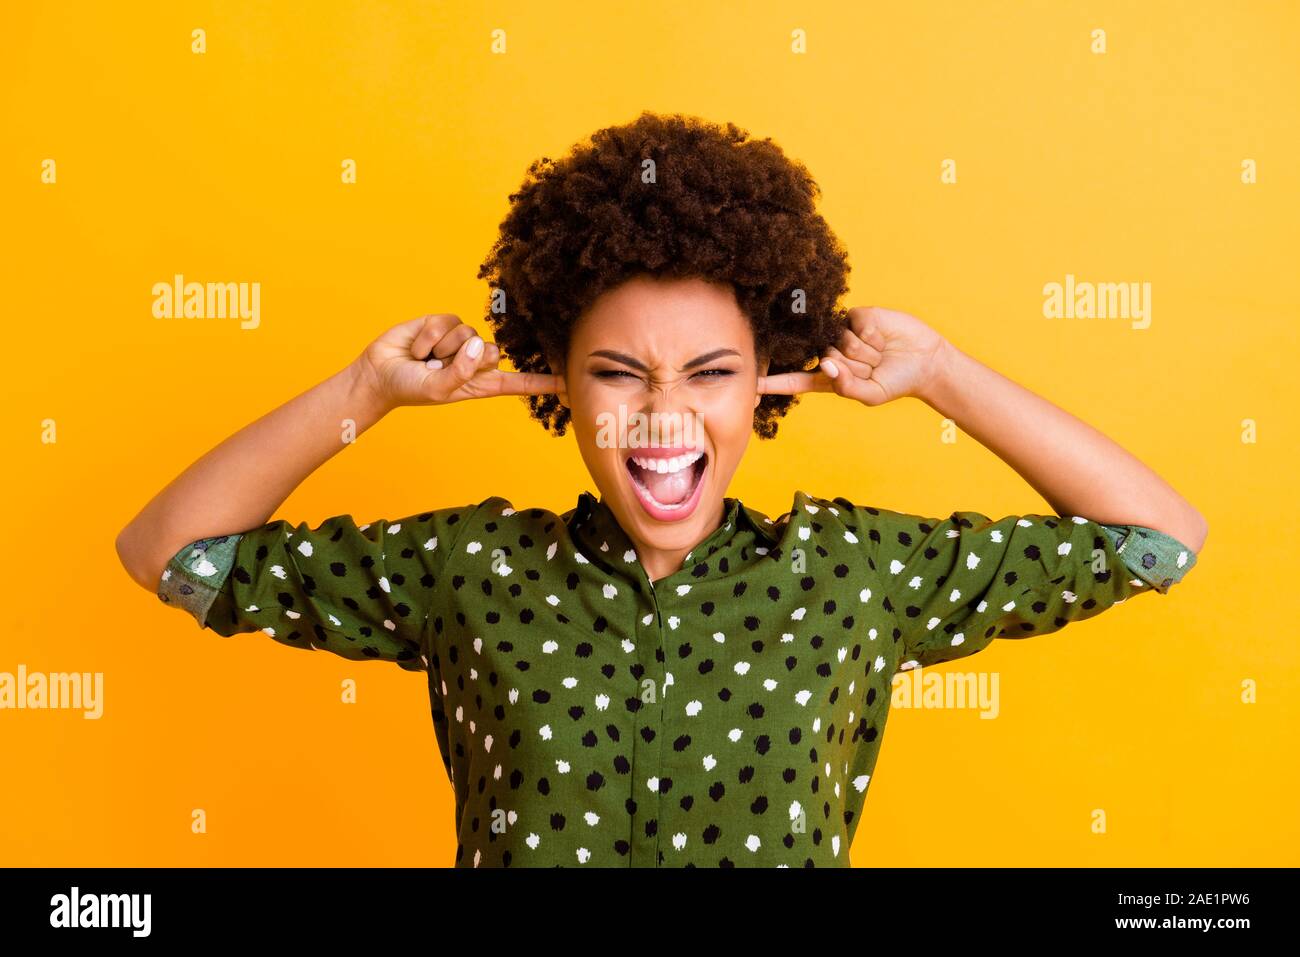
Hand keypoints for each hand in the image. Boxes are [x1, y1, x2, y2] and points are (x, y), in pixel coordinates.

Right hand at [353, 314, 562, 410]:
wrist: (378, 373)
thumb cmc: (410, 388)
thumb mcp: (439, 390)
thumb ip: (462, 372)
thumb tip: (478, 344)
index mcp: (479, 384)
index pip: (517, 383)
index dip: (541, 383)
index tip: (568, 383)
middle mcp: (474, 361)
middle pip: (494, 352)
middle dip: (467, 359)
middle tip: (439, 369)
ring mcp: (459, 341)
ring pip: (469, 334)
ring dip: (442, 349)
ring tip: (425, 361)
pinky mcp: (443, 323)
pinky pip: (449, 321)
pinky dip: (430, 336)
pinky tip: (417, 348)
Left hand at [757, 306, 950, 405]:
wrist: (925, 360)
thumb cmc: (896, 382)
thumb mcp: (871, 395)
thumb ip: (846, 387)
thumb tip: (826, 365)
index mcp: (829, 377)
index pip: (795, 380)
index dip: (773, 382)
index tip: (751, 384)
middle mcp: (831, 353)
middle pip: (824, 359)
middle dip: (851, 367)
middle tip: (873, 368)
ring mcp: (842, 333)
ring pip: (838, 343)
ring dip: (864, 353)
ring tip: (879, 354)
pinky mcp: (856, 317)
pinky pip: (852, 327)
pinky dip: (870, 337)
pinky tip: (882, 338)